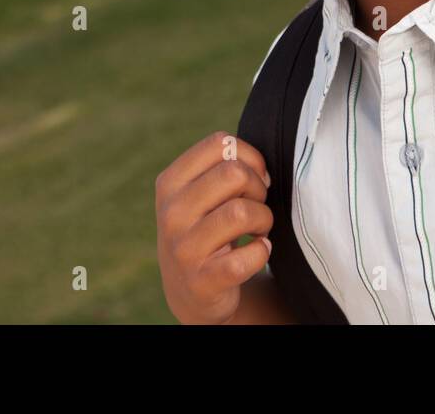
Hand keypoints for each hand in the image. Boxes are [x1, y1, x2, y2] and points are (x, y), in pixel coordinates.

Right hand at [155, 130, 272, 323]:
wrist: (189, 292)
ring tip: (260, 228)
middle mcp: (171, 212)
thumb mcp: (199, 195)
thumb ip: (223, 170)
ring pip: (242, 212)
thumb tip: (263, 170)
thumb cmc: (206, 228)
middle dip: (258, 187)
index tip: (253, 178)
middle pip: (234, 173)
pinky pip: (248, 256)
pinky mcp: (203, 281)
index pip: (220, 143)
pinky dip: (263, 252)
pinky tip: (258, 251)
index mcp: (170, 182)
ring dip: (264, 218)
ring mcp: (184, 248)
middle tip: (257, 204)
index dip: (250, 156)